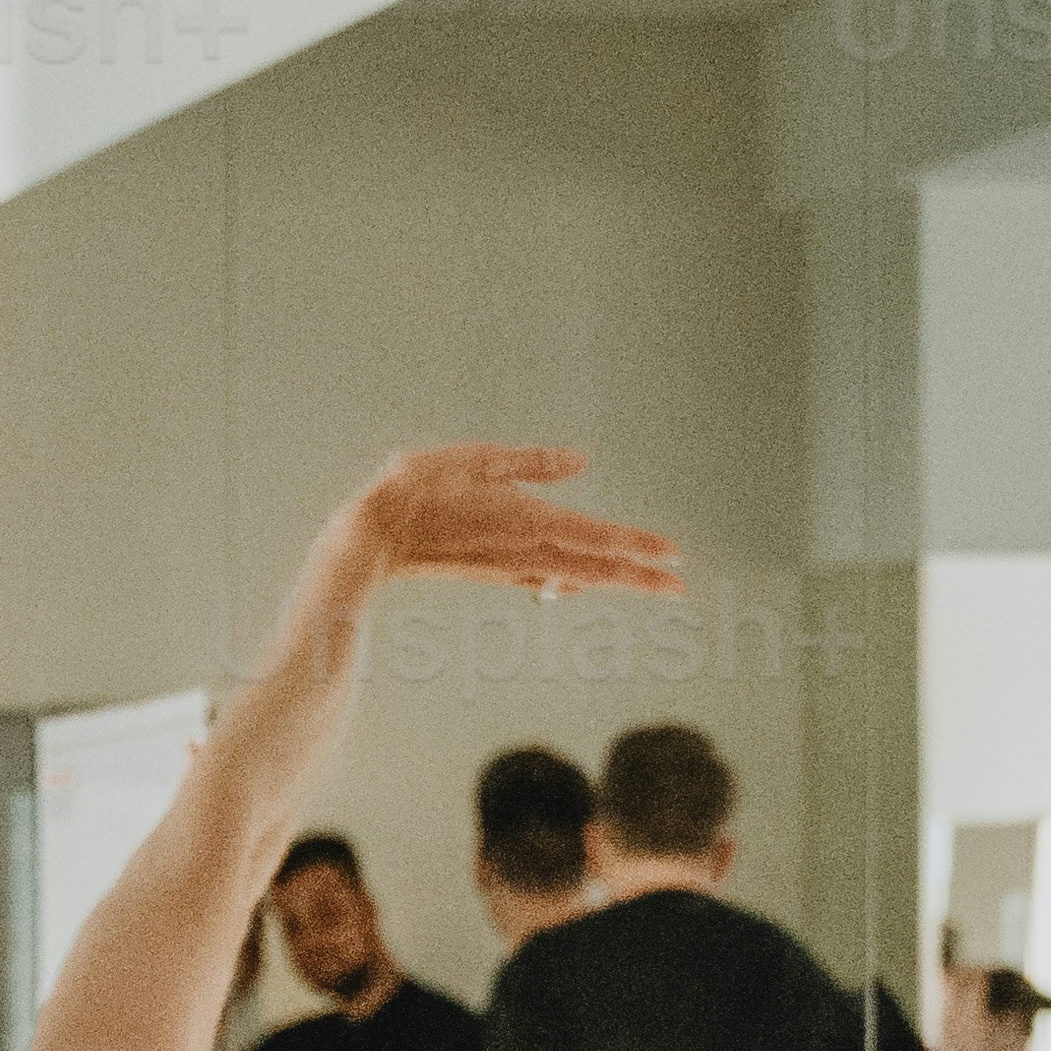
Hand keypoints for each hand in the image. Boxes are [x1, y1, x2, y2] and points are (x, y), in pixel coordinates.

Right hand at [328, 443, 683, 609]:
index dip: (639, 546)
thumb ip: (529, 463)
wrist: (370, 542)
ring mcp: (509, 566)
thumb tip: (580, 461)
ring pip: (574, 577)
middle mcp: (526, 551)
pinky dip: (572, 581)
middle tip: (680, 591)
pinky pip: (545, 579)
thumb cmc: (416, 491)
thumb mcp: (474, 460)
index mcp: (529, 521)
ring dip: (612, 581)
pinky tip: (577, 583)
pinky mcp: (492, 571)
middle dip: (640, 579)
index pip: (598, 537)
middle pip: (596, 568)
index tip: (675, 558)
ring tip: (644, 583)